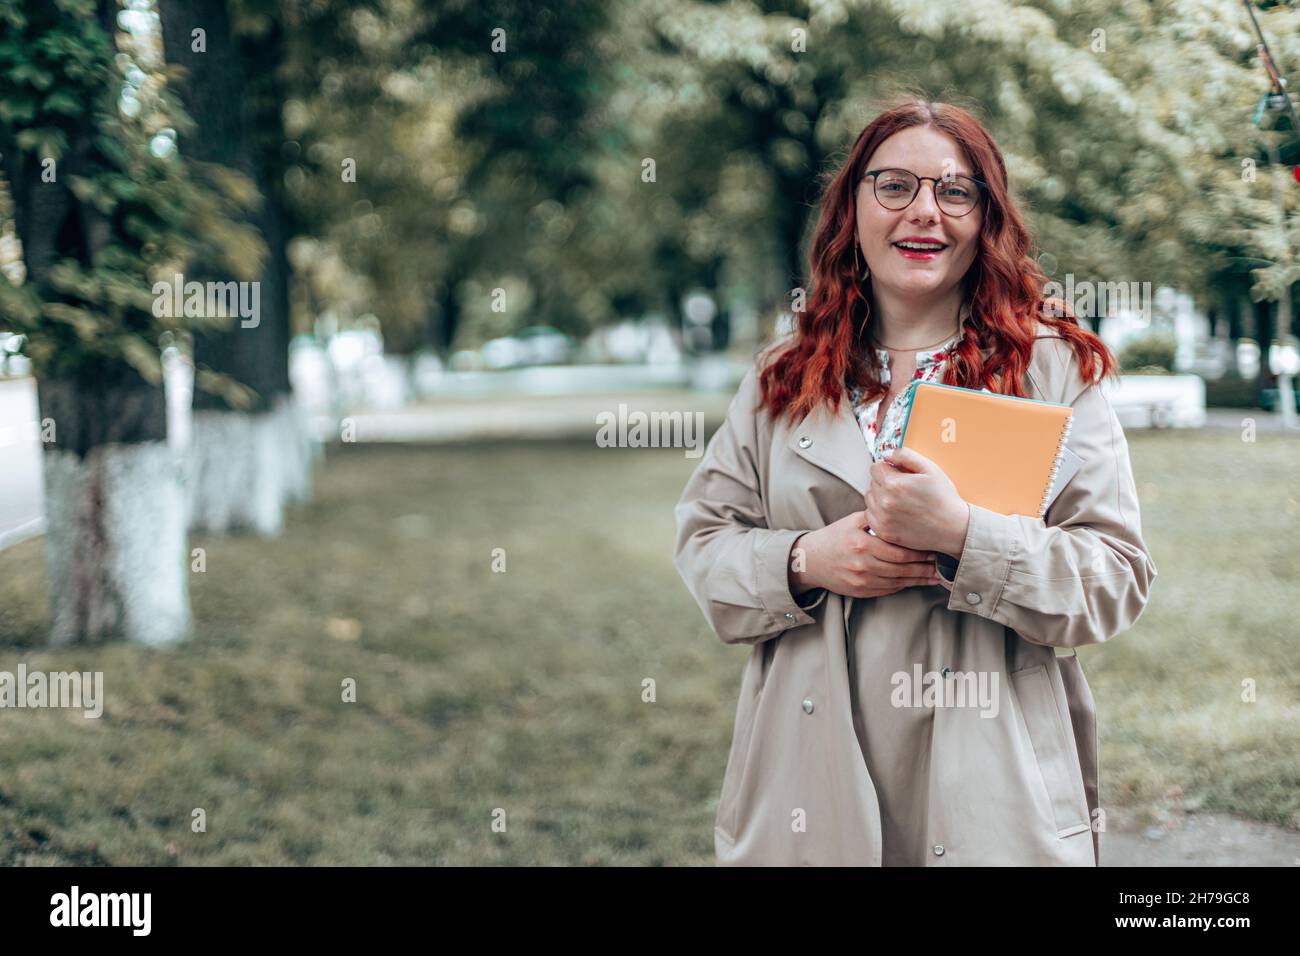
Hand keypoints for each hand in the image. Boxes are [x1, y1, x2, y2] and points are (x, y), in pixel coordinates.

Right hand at [788, 510, 941, 598]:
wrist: (811, 560)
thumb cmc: (835, 537)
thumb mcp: (852, 521)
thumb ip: (876, 518)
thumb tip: (903, 513)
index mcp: (862, 543)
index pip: (900, 550)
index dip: (920, 552)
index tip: (935, 548)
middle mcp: (862, 564)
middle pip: (903, 568)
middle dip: (925, 566)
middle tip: (942, 563)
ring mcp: (862, 580)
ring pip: (898, 582)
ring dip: (919, 579)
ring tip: (936, 575)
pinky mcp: (861, 591)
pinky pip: (888, 590)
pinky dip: (905, 586)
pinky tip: (917, 581)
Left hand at [864, 446, 970, 555]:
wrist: (953, 528)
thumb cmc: (943, 498)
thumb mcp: (930, 468)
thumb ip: (905, 455)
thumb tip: (886, 454)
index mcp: (894, 484)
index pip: (875, 468)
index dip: (888, 468)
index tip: (899, 474)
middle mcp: (885, 502)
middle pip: (872, 483)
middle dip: (884, 482)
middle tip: (904, 490)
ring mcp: (883, 519)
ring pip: (870, 499)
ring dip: (880, 497)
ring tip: (901, 502)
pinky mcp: (884, 532)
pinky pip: (870, 516)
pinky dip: (879, 513)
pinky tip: (897, 513)